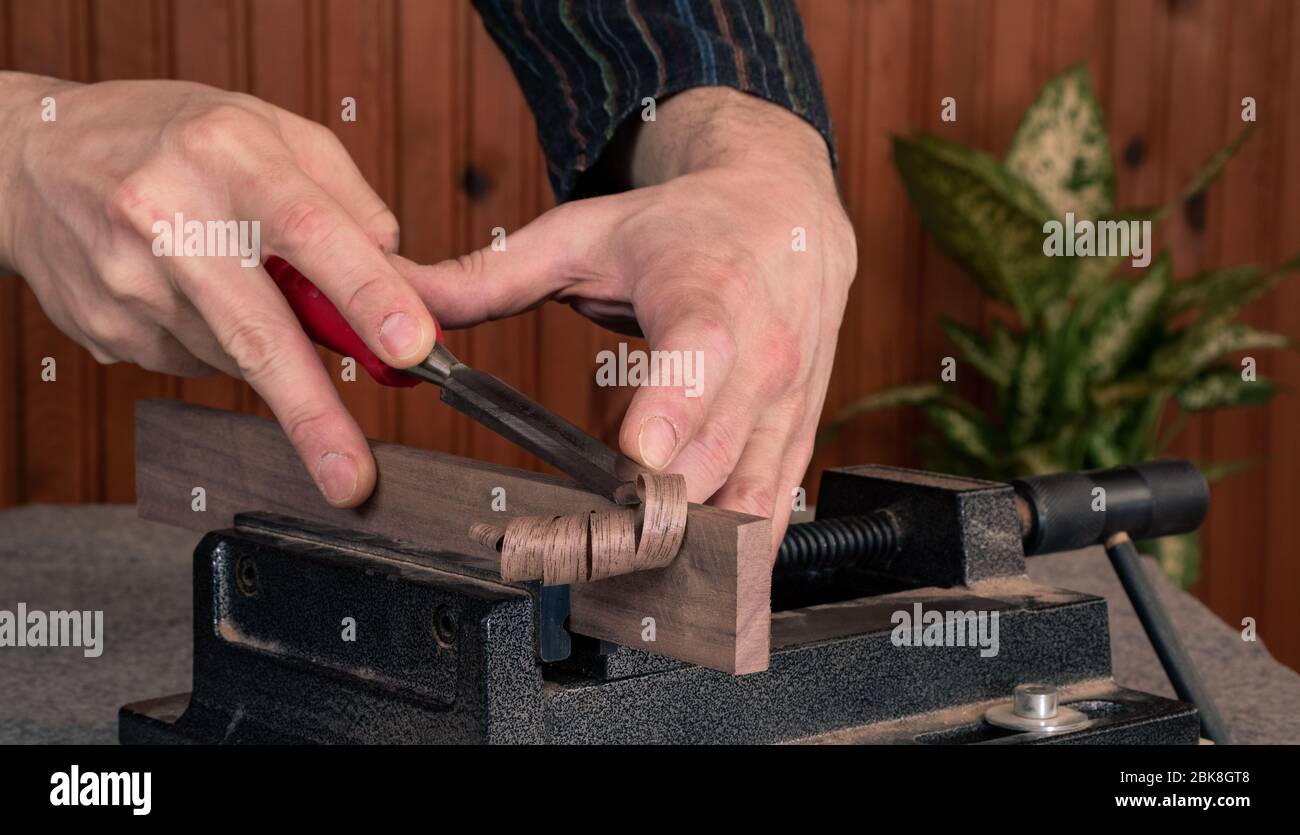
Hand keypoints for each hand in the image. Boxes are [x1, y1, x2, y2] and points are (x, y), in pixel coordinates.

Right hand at [0, 73, 436, 506]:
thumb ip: (352, 205)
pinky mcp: (113, 332)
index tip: (413, 348)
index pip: (312, 230)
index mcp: (228, 155)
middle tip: (351, 479)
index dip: (367, 295)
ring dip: (274, 346)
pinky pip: (203, 362)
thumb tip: (415, 286)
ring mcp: (132, 284)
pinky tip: (194, 294)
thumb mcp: (273, 133)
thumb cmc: (176, 140)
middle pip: (258, 333)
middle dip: (314, 414)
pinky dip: (224, 344)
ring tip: (238, 279)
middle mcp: (171, 217)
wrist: (35, 158)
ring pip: (242, 358)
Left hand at [395, 89, 855, 552]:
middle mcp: (761, 356)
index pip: (699, 360)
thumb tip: (403, 292)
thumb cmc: (686, 230)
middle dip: (654, 510)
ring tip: (627, 573)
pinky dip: (733, 547)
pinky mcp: (795, 437)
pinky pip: (772, 510)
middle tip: (587, 549)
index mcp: (709, 296)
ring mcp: (785, 404)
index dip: (671, 413)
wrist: (785, 217)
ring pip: (749, 497)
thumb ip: (490, 274)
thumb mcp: (585, 236)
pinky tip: (688, 570)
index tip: (636, 459)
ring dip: (692, 543)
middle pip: (713, 455)